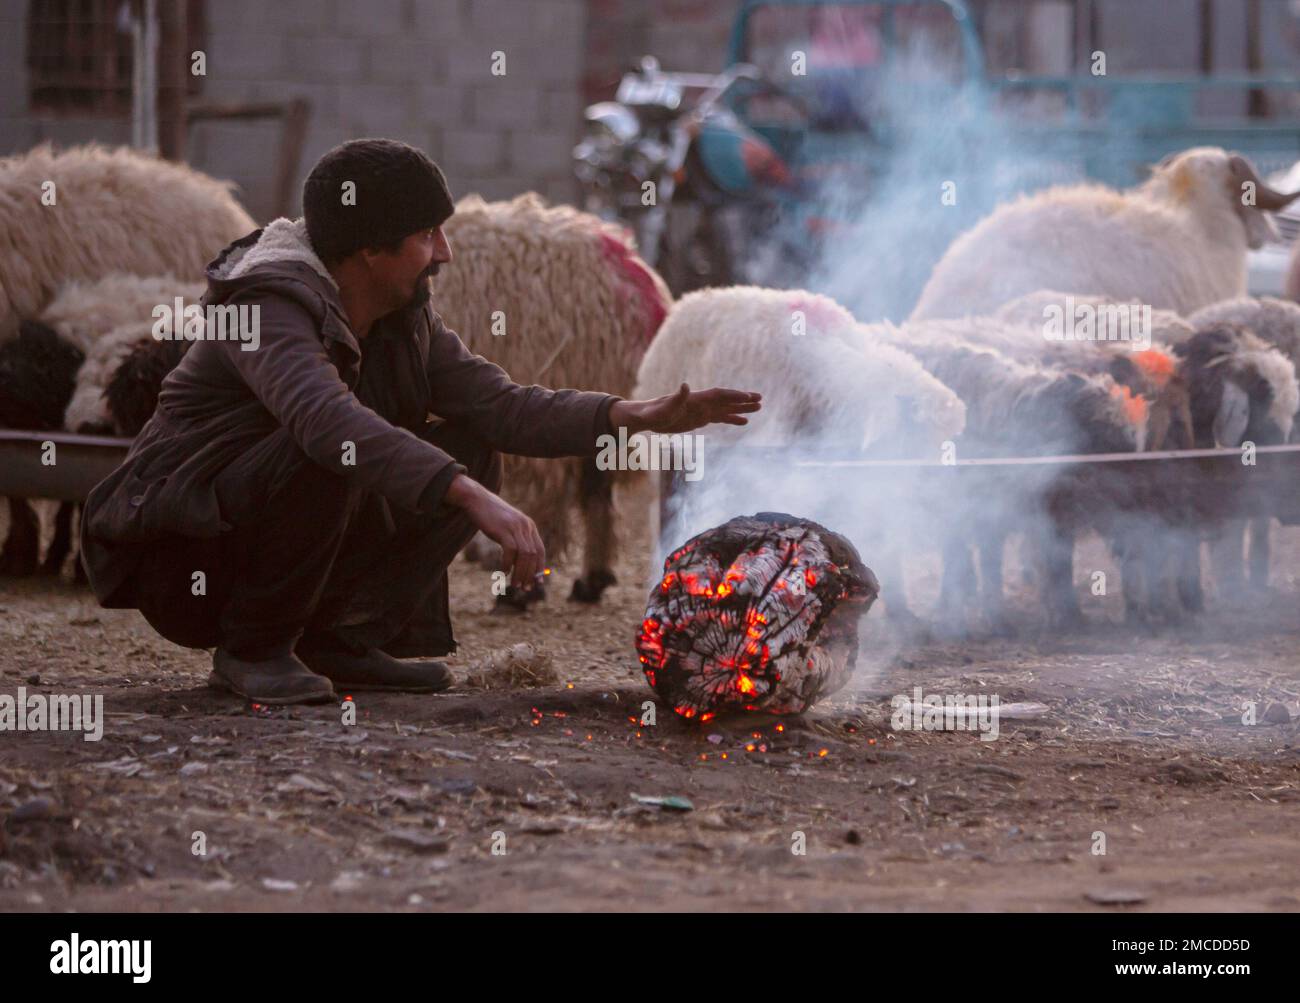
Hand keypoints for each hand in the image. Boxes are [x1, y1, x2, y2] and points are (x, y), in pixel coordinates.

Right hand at [444, 475, 545, 588]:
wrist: (477, 499)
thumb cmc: (491, 517)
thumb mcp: (508, 527)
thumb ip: (516, 541)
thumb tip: (519, 564)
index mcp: (529, 526)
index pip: (540, 550)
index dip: (539, 567)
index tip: (537, 582)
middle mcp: (526, 526)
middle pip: (533, 555)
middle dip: (529, 574)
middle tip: (524, 588)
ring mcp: (515, 527)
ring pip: (524, 555)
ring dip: (520, 573)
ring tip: (515, 585)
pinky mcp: (503, 529)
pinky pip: (510, 551)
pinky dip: (508, 564)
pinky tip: (503, 572)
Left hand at [610, 384, 761, 434]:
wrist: (645, 416)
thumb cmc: (652, 413)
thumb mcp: (662, 408)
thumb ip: (675, 398)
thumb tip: (684, 386)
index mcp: (695, 399)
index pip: (719, 395)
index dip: (733, 395)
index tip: (748, 397)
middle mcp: (701, 402)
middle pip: (726, 400)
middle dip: (743, 399)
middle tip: (761, 399)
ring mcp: (702, 410)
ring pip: (726, 409)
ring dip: (742, 409)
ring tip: (759, 408)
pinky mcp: (700, 419)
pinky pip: (720, 418)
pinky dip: (733, 420)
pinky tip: (744, 423)